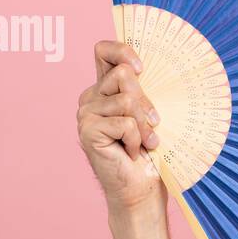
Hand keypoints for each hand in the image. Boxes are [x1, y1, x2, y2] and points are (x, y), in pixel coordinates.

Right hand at [76, 40, 165, 216]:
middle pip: (124, 75)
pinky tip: (131, 152)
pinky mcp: (88, 130)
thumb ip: (143, 89)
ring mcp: (86, 113)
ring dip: (144, 126)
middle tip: (151, 127)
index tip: (141, 68)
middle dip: (146, 102)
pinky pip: (125, 123)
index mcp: (104, 89)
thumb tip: (143, 68)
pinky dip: (136, 140)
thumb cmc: (149, 151)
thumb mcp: (149, 113)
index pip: (103, 51)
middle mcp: (90, 97)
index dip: (122, 51)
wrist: (141, 187)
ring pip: (127, 100)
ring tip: (143, 143)